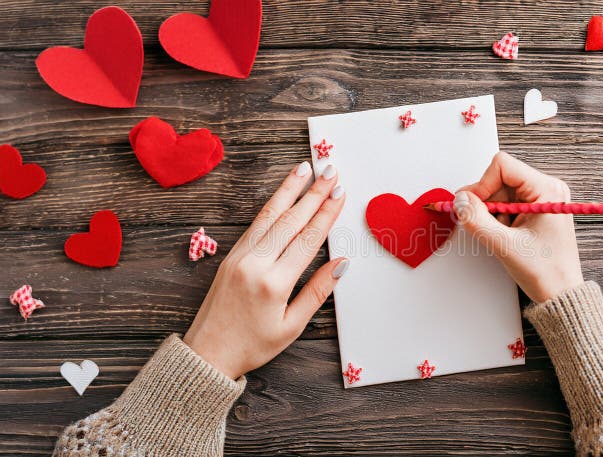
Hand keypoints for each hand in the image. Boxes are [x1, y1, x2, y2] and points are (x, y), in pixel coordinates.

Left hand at [184, 162, 347, 378]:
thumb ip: (317, 292)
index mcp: (273, 283)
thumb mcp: (292, 326)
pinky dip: (271, 205)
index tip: (340, 192)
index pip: (307, 239)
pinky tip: (282, 193)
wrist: (208, 353)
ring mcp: (240, 256)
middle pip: (290, 220)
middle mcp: (255, 264)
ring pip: (270, 216)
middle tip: (330, 170)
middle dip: (313, 193)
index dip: (326, 213)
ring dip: (289, 189)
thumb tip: (340, 264)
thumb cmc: (252, 346)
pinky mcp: (231, 255)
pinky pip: (255, 224)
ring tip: (305, 168)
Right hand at [456, 152, 583, 302]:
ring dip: (492, 213)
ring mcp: (541, 198)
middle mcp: (546, 188)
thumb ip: (477, 220)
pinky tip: (506, 235)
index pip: (502, 166)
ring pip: (500, 192)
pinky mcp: (535, 209)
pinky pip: (506, 204)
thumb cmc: (546, 271)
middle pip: (499, 179)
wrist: (561, 293)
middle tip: (484, 225)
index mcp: (547, 190)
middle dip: (486, 202)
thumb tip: (459, 201)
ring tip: (503, 235)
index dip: (482, 185)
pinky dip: (498, 219)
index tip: (473, 207)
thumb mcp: (505, 246)